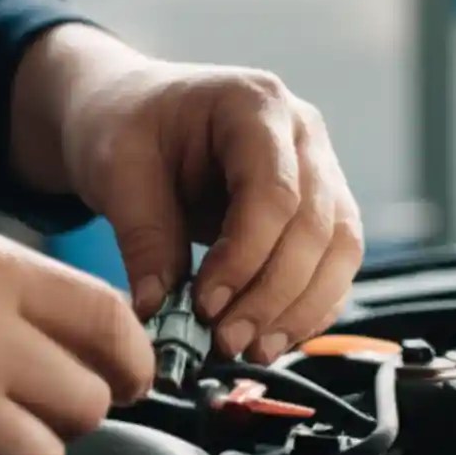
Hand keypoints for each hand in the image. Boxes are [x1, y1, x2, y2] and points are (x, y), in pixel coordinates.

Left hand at [12, 25, 363, 363]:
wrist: (129, 111)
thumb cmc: (124, 123)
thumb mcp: (117, 168)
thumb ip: (143, 236)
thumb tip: (159, 309)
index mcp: (256, 105)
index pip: (275, 192)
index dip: (246, 257)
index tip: (205, 304)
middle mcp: (303, 135)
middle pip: (316, 228)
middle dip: (272, 296)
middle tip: (225, 340)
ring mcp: (319, 173)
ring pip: (339, 253)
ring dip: (298, 311)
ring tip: (249, 350)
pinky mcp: (317, 213)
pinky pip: (332, 270)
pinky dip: (306, 311)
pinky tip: (268, 340)